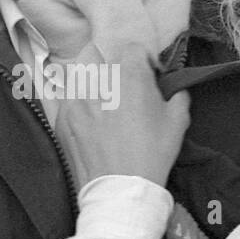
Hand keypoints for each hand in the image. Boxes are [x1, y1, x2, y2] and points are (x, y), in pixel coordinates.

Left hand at [53, 42, 190, 188]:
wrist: (120, 190)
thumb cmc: (152, 154)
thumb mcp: (178, 122)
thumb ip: (178, 96)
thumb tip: (174, 89)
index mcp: (129, 75)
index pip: (132, 48)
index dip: (143, 61)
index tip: (148, 77)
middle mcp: (99, 81)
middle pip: (102, 58)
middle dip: (113, 68)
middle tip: (123, 90)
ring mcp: (76, 98)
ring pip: (80, 76)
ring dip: (92, 83)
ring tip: (102, 102)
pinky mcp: (62, 118)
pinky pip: (68, 100)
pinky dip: (78, 105)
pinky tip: (89, 122)